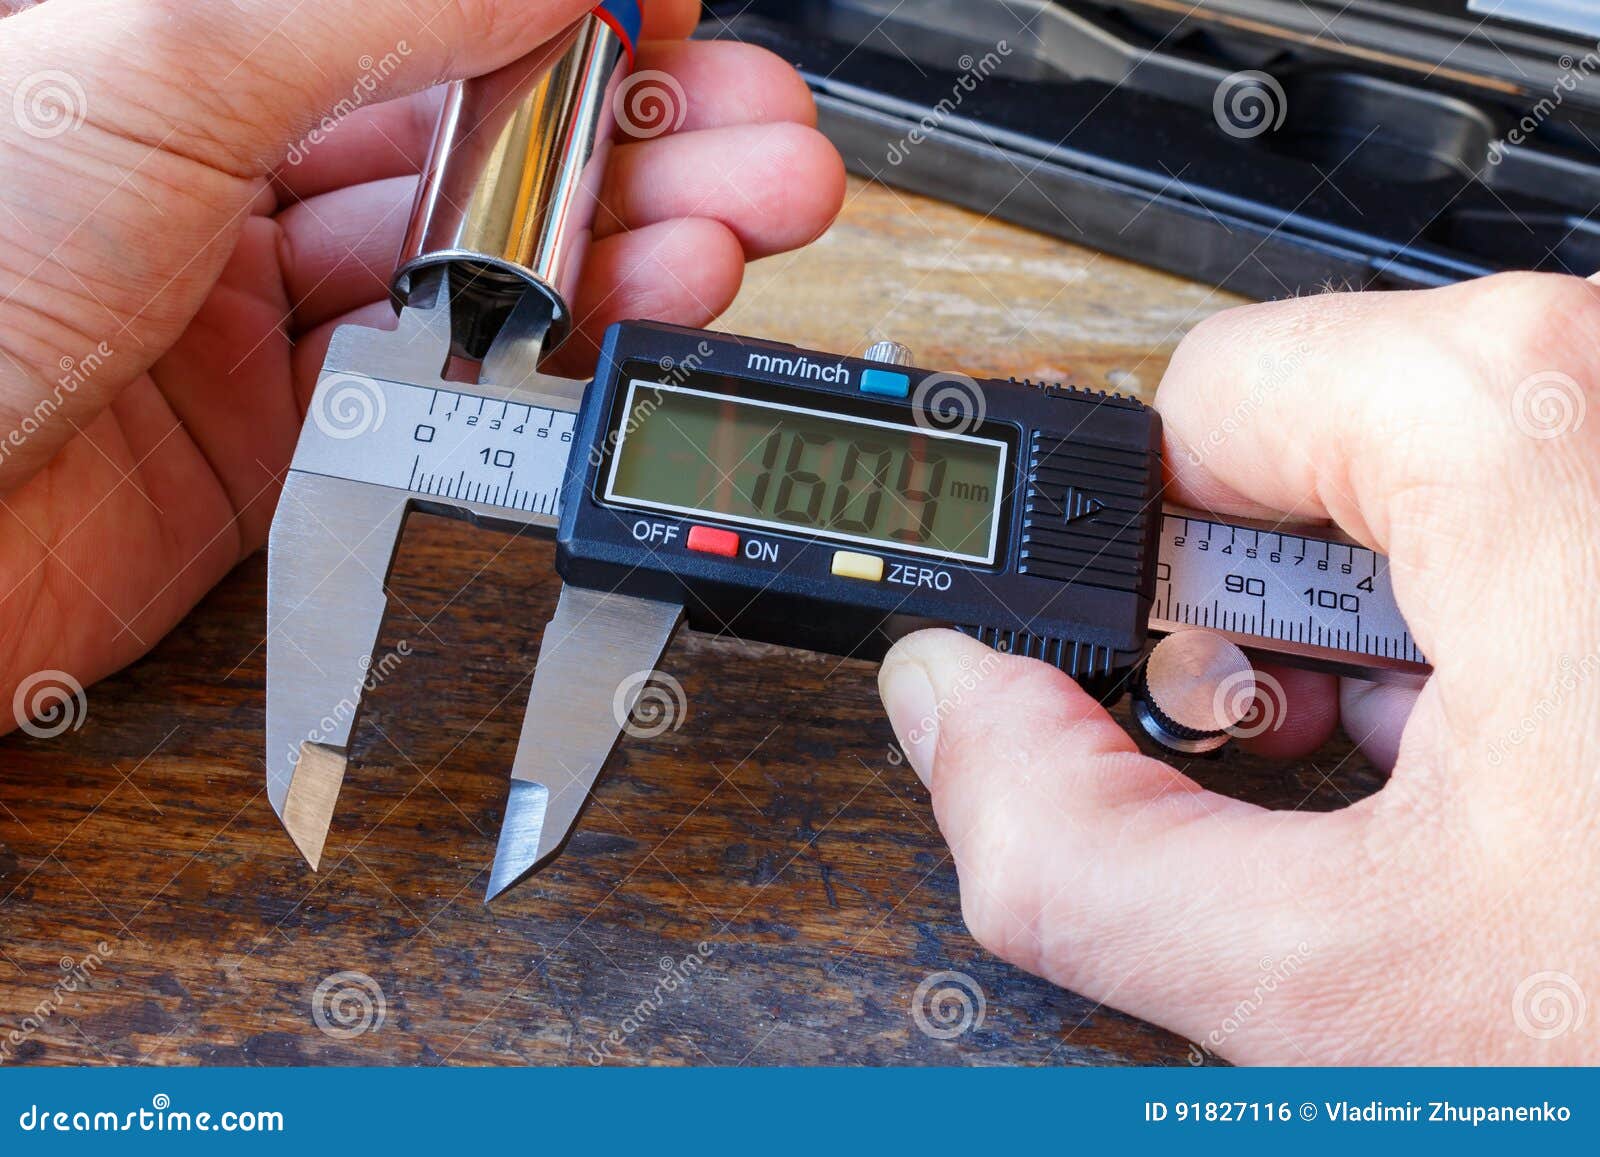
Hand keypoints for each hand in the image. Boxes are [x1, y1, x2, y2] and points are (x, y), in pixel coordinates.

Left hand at [0, 0, 842, 721]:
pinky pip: (454, 383)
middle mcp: (224, 165)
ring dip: (628, 241)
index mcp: (184, 46)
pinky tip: (631, 318)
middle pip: (483, 134)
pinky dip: (553, 355)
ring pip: (487, 261)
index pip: (420, 11)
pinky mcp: (293, 439)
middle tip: (759, 135)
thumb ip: (378, 1)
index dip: (565, 9)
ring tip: (741, 224)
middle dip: (640, 130)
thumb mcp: (154, 61)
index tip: (675, 19)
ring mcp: (263, 308)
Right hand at [879, 271, 1599, 1063]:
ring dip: (1398, 648)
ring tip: (1437, 792)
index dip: (1144, 553)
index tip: (1147, 654)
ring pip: (1447, 489)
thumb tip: (952, 717)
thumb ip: (1084, 848)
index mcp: (1529, 423)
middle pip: (1326, 447)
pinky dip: (1511, 638)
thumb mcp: (1349, 983)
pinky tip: (1529, 774)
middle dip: (1280, 624)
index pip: (1209, 394)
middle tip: (1323, 755)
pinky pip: (1549, 521)